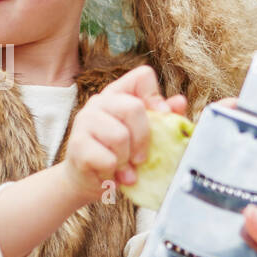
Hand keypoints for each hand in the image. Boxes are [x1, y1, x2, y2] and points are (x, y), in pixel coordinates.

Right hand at [61, 64, 186, 203]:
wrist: (89, 181)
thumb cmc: (120, 155)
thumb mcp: (144, 136)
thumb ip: (163, 119)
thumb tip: (179, 102)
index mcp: (118, 94)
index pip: (142, 76)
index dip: (155, 97)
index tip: (159, 120)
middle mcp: (99, 101)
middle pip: (133, 108)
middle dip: (142, 139)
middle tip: (140, 158)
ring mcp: (84, 120)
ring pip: (119, 136)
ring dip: (126, 160)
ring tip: (122, 168)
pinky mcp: (77, 144)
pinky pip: (108, 159)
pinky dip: (113, 174)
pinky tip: (110, 175)